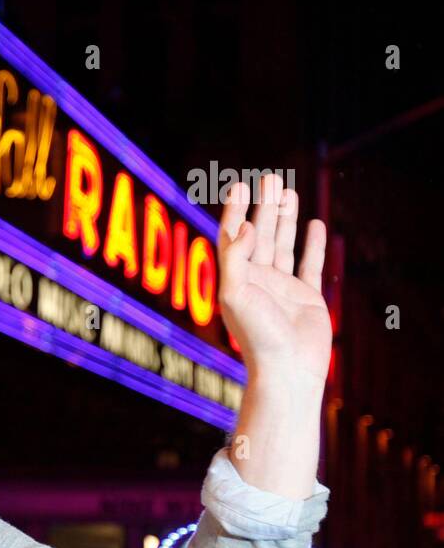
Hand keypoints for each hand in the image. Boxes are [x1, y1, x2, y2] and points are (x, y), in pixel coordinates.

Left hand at [218, 175, 331, 384]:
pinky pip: (310, 265)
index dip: (235, 211)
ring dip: (284, 219)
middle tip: (270, 178)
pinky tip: (315, 225)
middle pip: (259, 234)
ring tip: (288, 191)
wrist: (286, 369)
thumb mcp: (235, 292)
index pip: (233, 236)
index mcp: (236, 278)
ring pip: (282, 245)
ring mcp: (282, 288)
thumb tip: (243, 226)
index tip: (240, 185)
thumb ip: (235, 257)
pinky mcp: (307, 298)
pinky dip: (313, 245)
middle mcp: (257, 280)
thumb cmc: (256, 334)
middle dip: (264, 207)